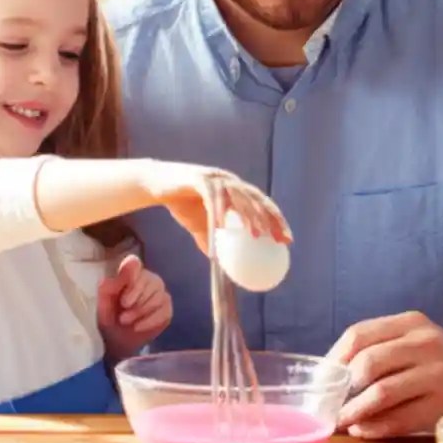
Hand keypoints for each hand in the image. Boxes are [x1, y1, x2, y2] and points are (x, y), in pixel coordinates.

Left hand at [97, 255, 172, 359]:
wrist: (116, 339)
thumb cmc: (108, 315)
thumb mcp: (105, 301)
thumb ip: (114, 281)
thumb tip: (131, 263)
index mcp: (130, 272)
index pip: (135, 264)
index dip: (132, 282)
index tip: (123, 301)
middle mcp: (148, 278)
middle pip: (150, 282)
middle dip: (136, 302)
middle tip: (122, 317)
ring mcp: (160, 293)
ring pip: (158, 297)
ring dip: (141, 312)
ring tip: (126, 322)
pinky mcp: (167, 309)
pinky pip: (164, 311)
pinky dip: (150, 321)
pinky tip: (137, 327)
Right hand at [141, 161, 291, 253]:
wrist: (156, 184)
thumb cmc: (181, 203)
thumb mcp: (200, 225)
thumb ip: (212, 239)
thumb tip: (222, 265)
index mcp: (234, 190)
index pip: (262, 204)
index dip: (277, 220)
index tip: (287, 241)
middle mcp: (229, 181)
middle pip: (257, 199)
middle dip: (272, 218)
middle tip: (279, 239)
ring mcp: (215, 178)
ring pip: (237, 196)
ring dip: (248, 215)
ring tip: (256, 234)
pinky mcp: (198, 178)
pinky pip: (211, 197)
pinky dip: (218, 211)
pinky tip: (222, 227)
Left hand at [326, 311, 442, 438]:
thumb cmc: (439, 361)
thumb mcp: (413, 340)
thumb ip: (379, 346)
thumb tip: (329, 372)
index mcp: (410, 323)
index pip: (359, 334)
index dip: (334, 358)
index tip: (321, 378)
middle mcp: (425, 343)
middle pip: (368, 362)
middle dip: (342, 387)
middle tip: (328, 402)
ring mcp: (437, 374)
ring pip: (382, 391)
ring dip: (354, 410)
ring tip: (340, 420)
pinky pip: (401, 417)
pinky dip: (376, 426)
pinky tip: (363, 429)